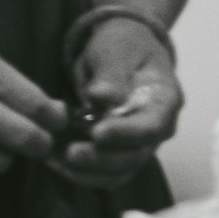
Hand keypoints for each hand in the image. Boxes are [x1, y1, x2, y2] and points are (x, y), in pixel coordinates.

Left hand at [57, 18, 181, 186]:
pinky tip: (54, 163)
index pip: (152, 126)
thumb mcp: (117, 48)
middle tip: (69, 153)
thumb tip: (101, 97)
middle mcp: (155, 130)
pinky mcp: (117, 152)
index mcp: (164, 101)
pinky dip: (80, 172)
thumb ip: (111, 73)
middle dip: (101, 159)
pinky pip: (103, 173)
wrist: (120, 51)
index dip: (126, 134)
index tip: (97, 133)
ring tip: (54, 160)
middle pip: (135, 156)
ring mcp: (137, 144)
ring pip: (118, 172)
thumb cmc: (123, 45)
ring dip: (87, 171)